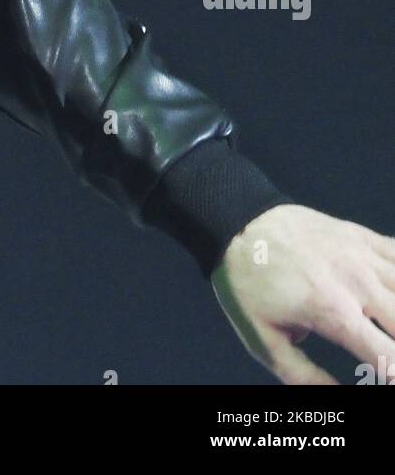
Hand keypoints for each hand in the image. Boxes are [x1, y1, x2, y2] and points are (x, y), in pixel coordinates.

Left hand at [211, 203, 394, 383]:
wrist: (239, 223)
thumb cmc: (249, 286)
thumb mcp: (264, 340)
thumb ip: (303, 377)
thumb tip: (338, 396)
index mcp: (332, 311)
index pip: (388, 357)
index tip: (392, 378)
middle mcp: (355, 282)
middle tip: (393, 360)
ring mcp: (362, 256)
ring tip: (394, 330)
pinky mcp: (362, 237)